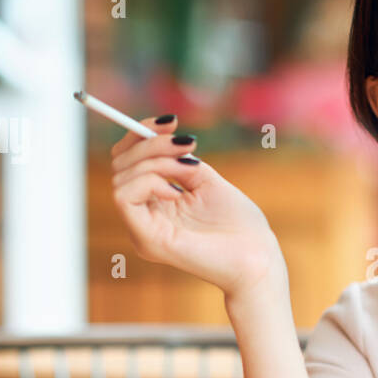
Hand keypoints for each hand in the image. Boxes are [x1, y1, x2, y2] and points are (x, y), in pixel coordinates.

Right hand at [109, 115, 284, 302]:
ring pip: (121, 176)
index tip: (170, 120)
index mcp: (156, 204)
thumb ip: (179, 161)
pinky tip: (176, 191)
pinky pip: (124, 197)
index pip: (128, 161)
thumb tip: (160, 136)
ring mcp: (141, 230)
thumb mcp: (206, 181)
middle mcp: (144, 217)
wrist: (257, 257)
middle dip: (151, 143)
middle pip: (120, 164)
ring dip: (156, 161)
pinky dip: (148, 182)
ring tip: (188, 169)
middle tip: (188, 143)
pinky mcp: (145, 239)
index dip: (141, 134)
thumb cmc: (239, 225)